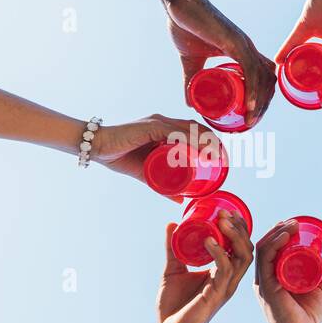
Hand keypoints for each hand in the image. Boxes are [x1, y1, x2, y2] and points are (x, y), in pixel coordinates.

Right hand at [94, 115, 223, 199]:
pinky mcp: (150, 126)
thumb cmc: (119, 157)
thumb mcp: (147, 174)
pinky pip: (174, 132)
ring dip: (206, 141)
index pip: (195, 131)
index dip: (211, 142)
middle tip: (225, 160)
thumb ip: (162, 186)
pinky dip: (189, 141)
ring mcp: (158, 123)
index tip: (223, 157)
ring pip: (189, 129)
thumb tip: (181, 200)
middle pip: (197, 128)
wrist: (96, 148)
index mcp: (166, 129)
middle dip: (214, 142)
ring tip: (217, 156)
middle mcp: (165, 122)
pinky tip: (199, 150)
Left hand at [156, 214, 253, 322]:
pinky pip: (225, 269)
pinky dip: (218, 252)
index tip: (227, 211)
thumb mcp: (173, 270)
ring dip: (233, 236)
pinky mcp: (216, 294)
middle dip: (239, 228)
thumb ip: (173, 249)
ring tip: (221, 221)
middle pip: (246, 249)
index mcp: (222, 274)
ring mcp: (225, 287)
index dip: (238, 229)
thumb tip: (172, 224)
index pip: (239, 247)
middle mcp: (228, 280)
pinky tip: (208, 241)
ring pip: (242, 257)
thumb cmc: (173, 306)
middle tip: (225, 213)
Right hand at [166, 0, 275, 125]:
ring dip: (260, 102)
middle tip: (250, 123)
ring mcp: (244, 44)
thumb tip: (190, 103)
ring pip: (262, 78)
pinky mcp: (235, 42)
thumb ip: (191, 81)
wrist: (179, 5)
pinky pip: (250, 70)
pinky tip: (249, 105)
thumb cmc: (186, 27)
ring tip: (250, 120)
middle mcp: (248, 48)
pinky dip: (253, 89)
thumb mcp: (191, 61)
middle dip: (264, 104)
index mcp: (242, 52)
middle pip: (268, 81)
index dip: (262, 98)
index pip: (263, 78)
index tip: (250, 116)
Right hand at [253, 221, 321, 322]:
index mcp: (272, 277)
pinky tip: (285, 236)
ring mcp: (263, 282)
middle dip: (278, 229)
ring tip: (292, 225)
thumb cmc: (307, 318)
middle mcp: (264, 278)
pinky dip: (274, 245)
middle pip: (265, 245)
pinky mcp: (266, 287)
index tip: (294, 223)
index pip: (271, 249)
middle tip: (294, 221)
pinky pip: (265, 260)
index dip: (279, 233)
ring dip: (277, 233)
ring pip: (263, 248)